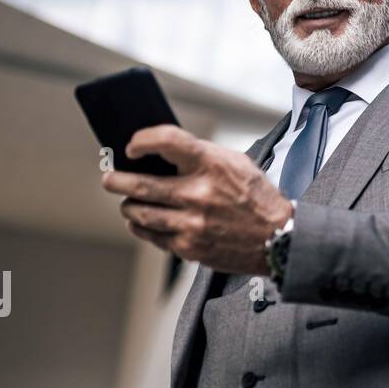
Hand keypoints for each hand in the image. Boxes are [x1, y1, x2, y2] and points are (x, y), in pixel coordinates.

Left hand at [100, 125, 292, 275]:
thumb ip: (201, 156)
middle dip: (116, 180)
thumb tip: (163, 152)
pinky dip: (141, 227)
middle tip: (110, 178)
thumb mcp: (236, 164)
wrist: (277, 238)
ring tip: (129, 202)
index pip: (167, 142)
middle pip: (139, 183)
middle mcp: (198, 193)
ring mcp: (191, 223)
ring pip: (138, 212)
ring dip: (128, 205)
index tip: (132, 147)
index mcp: (212, 165)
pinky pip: (151, 235)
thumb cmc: (257, 198)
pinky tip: (143, 222)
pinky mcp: (188, 246)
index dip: (142, 141)